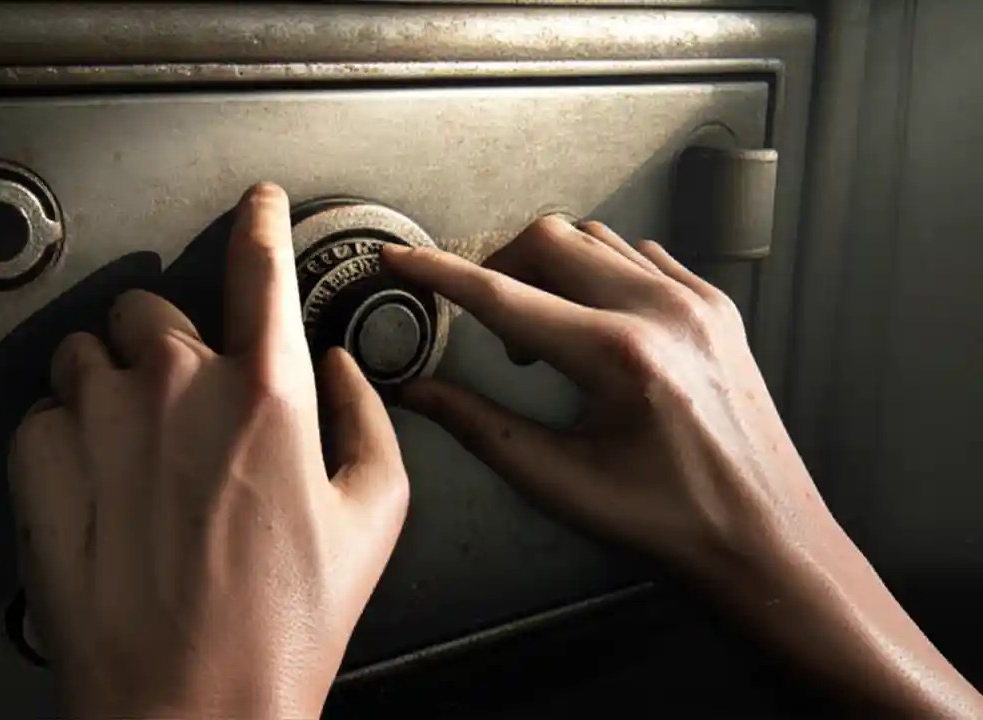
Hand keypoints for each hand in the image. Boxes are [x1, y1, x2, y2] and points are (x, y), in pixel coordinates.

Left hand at [8, 183, 408, 718]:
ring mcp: (102, 422)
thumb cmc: (282, 629)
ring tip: (136, 451)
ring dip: (109, 381)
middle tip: (185, 404)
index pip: (261, 266)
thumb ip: (368, 421)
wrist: (190, 709)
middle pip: (152, 306)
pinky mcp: (42, 465)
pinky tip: (99, 486)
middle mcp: (179, 389)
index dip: (262, 219)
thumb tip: (340, 370)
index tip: (257, 204)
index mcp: (267, 395)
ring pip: (86, 350)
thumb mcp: (373, 519)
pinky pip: (42, 412)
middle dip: (167, 341)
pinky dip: (64, 435)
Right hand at [385, 216, 816, 574]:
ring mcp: (696, 304)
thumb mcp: (558, 482)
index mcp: (620, 358)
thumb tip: (420, 393)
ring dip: (549, 271)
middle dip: (498, 268)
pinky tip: (591, 324)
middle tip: (486, 322)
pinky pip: (641, 256)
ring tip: (542, 337)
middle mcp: (664, 314)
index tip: (403, 260)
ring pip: (595, 239)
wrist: (763, 537)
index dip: (439, 275)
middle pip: (549, 240)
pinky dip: (599, 275)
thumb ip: (478, 427)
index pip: (503, 297)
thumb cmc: (672, 521)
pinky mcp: (715, 307)